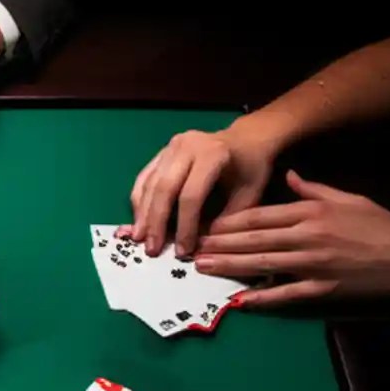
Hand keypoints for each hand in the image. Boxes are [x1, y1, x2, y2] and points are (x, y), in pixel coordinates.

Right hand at [125, 124, 276, 256]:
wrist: (246, 139)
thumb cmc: (250, 169)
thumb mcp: (248, 196)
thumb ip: (225, 220)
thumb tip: (197, 247)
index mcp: (213, 154)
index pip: (191, 195)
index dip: (185, 226)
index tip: (183, 251)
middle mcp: (187, 146)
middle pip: (164, 189)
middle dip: (156, 222)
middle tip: (151, 249)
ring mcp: (170, 147)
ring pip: (150, 184)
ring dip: (143, 213)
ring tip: (139, 238)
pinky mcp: (161, 152)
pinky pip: (144, 178)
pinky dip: (139, 201)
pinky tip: (139, 220)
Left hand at [195, 170, 389, 305]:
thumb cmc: (379, 227)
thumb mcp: (347, 199)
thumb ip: (312, 189)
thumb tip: (287, 174)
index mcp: (311, 213)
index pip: (260, 216)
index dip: (229, 222)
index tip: (206, 226)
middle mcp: (307, 237)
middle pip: (254, 239)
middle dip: (220, 245)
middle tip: (192, 249)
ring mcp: (313, 265)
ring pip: (262, 265)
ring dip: (229, 267)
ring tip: (202, 268)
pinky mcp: (322, 290)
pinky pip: (286, 295)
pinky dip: (262, 298)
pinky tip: (239, 300)